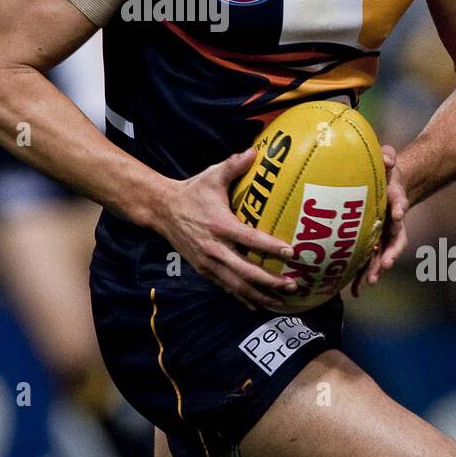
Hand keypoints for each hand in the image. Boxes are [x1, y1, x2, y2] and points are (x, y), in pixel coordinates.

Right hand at [147, 148, 297, 309]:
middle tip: (293, 285)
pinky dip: (243, 298)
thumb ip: (234, 165)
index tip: (291, 252)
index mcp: (220, 225)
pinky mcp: (204, 270)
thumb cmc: (192, 192)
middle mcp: (214, 248)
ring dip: (260, 295)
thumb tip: (255, 151)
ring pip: (237, 286)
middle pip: (246, 271)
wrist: (162, 210)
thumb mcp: (212, 176)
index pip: (249, 239)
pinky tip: (258, 305)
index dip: (270, 247)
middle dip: (271, 281)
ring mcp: (208, 263)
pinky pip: (226, 288)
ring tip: (282, 301)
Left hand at [352, 144, 409, 296]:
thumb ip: (388, 156)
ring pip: (381, 255)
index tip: (398, 213)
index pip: (400, 204)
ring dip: (375, 269)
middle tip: (384, 264)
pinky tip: (354, 292)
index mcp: (396, 201)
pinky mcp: (372, 244)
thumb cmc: (385, 171)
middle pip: (394, 239)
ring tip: (367, 283)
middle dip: (389, 252)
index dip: (399, 207)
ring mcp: (383, 235)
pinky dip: (361, 276)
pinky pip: (367, 261)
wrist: (388, 185)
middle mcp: (393, 222)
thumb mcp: (387, 159)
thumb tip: (388, 157)